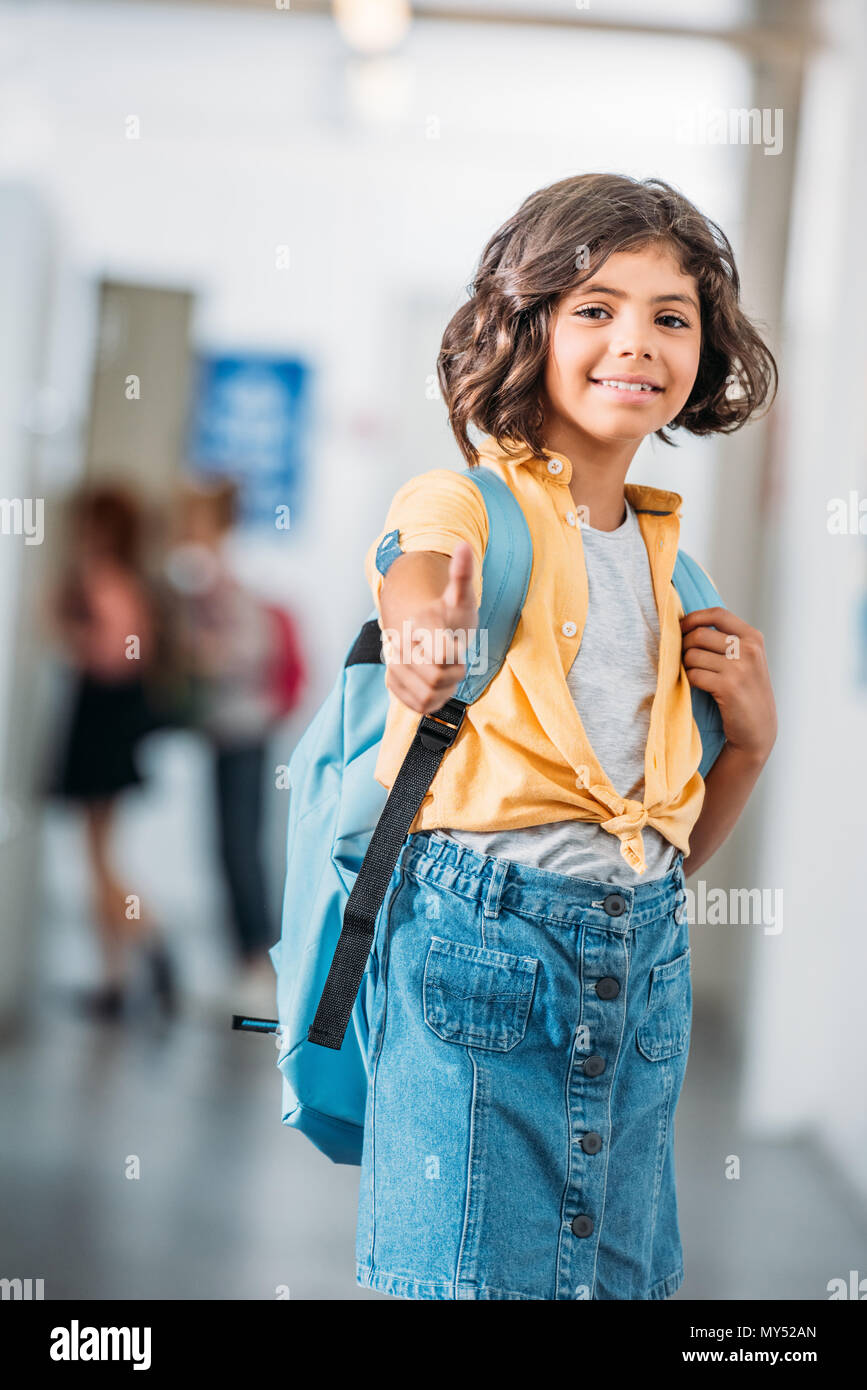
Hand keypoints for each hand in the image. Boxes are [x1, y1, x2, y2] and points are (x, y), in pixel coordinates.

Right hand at [382, 542, 478, 715]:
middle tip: (455, 661)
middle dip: (453, 674)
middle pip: (437, 681)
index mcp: (419, 627)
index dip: (454, 659)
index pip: (441, 659)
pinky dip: (432, 699)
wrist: (419, 626)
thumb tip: (465, 545)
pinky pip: (419, 705)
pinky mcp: (394, 685)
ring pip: (428, 697)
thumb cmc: (447, 614)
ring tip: (445, 671)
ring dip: (444, 689)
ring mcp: (396, 667)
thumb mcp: (460, 595)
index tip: (456, 648)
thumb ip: (462, 573)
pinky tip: (435, 684)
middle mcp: (402, 648)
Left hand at [680, 607, 776, 764]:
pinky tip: (697, 687)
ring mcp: (740, 668)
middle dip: (684, 646)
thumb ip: (727, 640)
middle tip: (685, 660)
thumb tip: (690, 623)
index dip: (694, 618)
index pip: (718, 614)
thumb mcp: (746, 659)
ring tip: (694, 675)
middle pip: (699, 634)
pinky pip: (694, 675)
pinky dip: (689, 680)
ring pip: (693, 655)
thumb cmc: (746, 692)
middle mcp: (749, 649)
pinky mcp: (728, 687)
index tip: (681, 627)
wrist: (758, 729)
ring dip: (686, 666)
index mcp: (753, 637)